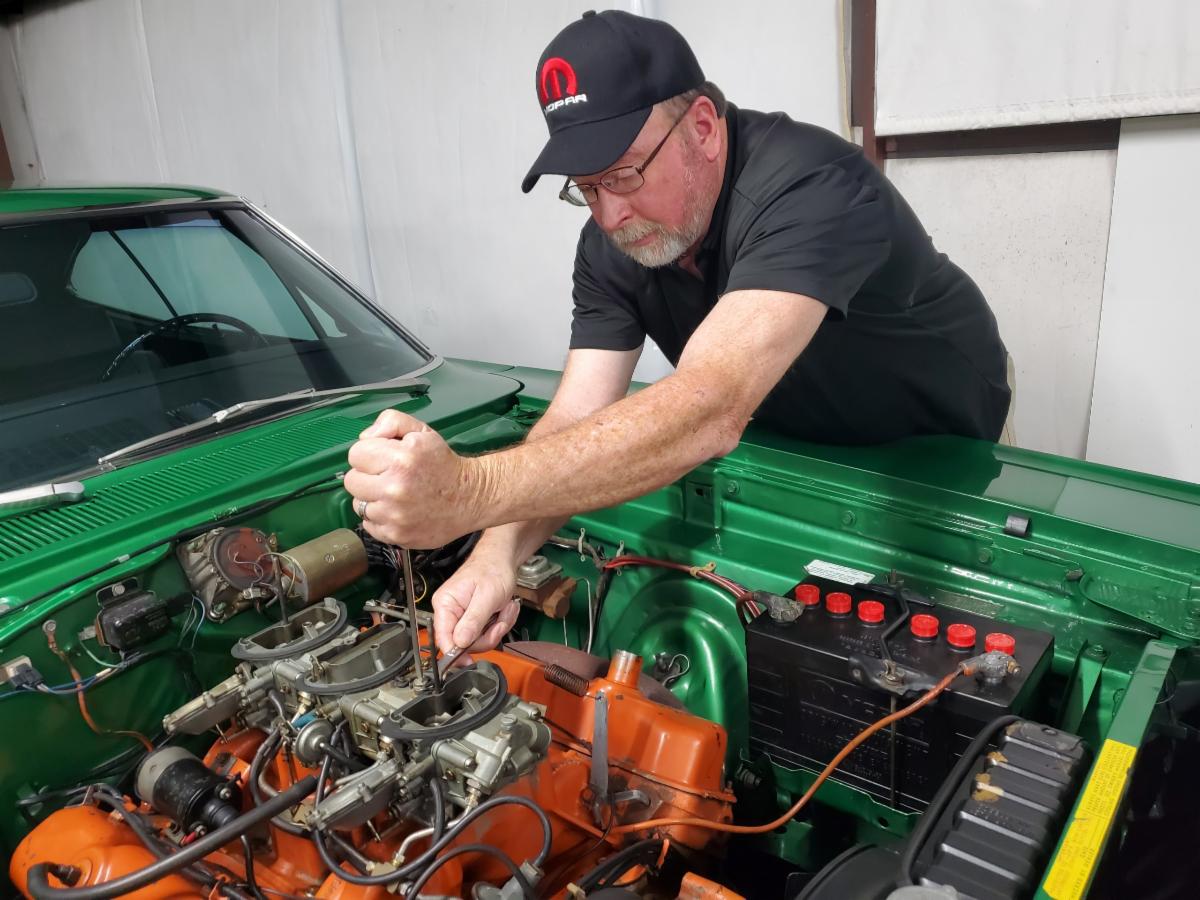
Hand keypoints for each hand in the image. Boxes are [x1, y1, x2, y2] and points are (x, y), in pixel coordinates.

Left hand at [344, 410, 480, 548]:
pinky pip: (369, 525)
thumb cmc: (443, 464)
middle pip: (352, 481)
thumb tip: (365, 437)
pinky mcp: (396, 535)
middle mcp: (395, 489)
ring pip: (358, 504)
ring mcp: (395, 516)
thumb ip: (391, 421)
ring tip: (394, 494)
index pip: (356, 454)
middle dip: (367, 476)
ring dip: (372, 499)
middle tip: (388, 476)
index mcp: (400, 459)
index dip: (369, 453)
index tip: (384, 458)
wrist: (470, 497)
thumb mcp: (421, 431)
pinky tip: (398, 510)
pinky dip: (380, 518)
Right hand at [431, 551, 519, 653]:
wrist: (502, 558)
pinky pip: (487, 633)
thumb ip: (473, 621)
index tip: (468, 662)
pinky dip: (500, 623)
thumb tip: (460, 643)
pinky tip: (503, 609)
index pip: (443, 639)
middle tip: (500, 619)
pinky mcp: (474, 619)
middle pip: (465, 643)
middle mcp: (450, 612)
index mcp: (445, 604)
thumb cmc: (492, 569)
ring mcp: (462, 616)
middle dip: (488, 634)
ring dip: (497, 627)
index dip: (455, 653)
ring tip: (503, 609)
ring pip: (479, 639)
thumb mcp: (486, 597)